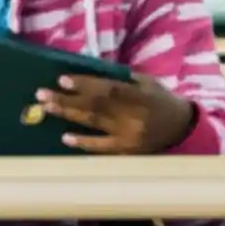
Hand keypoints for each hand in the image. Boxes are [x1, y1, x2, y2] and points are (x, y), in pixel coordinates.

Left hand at [37, 74, 194, 153]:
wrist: (183, 129)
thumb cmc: (163, 101)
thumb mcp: (150, 83)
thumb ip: (126, 80)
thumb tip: (95, 75)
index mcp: (140, 96)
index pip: (107, 89)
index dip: (84, 84)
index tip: (62, 79)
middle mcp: (133, 115)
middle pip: (94, 106)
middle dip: (66, 100)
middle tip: (41, 94)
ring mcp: (128, 135)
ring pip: (93, 123)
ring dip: (68, 115)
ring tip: (46, 108)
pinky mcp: (127, 150)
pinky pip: (102, 146)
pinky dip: (84, 142)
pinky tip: (66, 137)